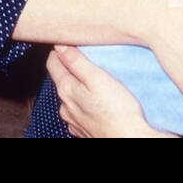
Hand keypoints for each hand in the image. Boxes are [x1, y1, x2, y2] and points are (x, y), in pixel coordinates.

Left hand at [46, 46, 172, 137]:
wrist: (130, 141)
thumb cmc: (117, 111)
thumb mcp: (98, 78)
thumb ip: (77, 61)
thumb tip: (59, 46)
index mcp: (66, 90)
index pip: (53, 63)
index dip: (59, 50)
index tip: (68, 42)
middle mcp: (66, 107)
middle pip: (62, 80)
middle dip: (70, 68)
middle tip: (83, 57)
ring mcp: (74, 121)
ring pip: (71, 97)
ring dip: (78, 88)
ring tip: (93, 81)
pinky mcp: (85, 131)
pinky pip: (80, 112)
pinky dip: (85, 104)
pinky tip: (97, 103)